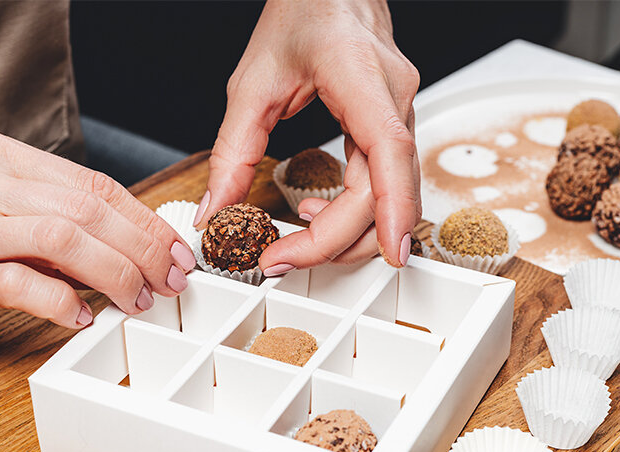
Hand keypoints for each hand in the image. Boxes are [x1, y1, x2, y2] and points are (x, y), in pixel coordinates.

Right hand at [0, 130, 195, 336]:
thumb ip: (54, 218)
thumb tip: (130, 248)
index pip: (93, 183)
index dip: (144, 220)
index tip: (175, 250)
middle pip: (86, 209)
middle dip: (142, 248)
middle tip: (170, 280)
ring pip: (60, 238)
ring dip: (113, 272)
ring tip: (137, 299)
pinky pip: (16, 283)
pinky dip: (59, 301)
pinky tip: (81, 317)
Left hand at [195, 0, 420, 270]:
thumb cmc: (301, 15)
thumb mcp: (251, 84)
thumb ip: (233, 152)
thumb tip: (217, 209)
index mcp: (359, 75)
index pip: (389, 150)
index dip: (394, 208)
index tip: (386, 254)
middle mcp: (394, 96)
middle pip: (385, 188)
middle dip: (340, 239)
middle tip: (283, 259)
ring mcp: (402, 111)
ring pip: (393, 193)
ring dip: (351, 233)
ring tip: (298, 241)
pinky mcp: (396, 125)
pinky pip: (387, 182)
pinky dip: (357, 212)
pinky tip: (318, 214)